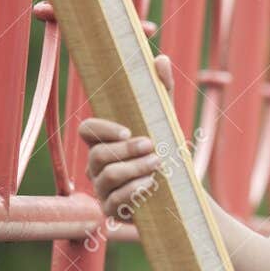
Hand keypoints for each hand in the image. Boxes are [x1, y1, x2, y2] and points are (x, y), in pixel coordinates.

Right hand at [80, 53, 175, 222]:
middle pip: (97, 155)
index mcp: (105, 142)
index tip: (127, 131)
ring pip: (105, 177)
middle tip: (153, 146)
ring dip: (133, 169)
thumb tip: (160, 58)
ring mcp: (102, 190)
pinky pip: (113, 202)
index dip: (101, 130)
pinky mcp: (112, 212)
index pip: (87, 131)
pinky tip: (150, 186)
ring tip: (158, 164)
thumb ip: (163, 92)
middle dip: (126, 151)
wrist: (183, 193)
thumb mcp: (167, 122)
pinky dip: (132, 192)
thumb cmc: (168, 153)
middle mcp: (98, 166)